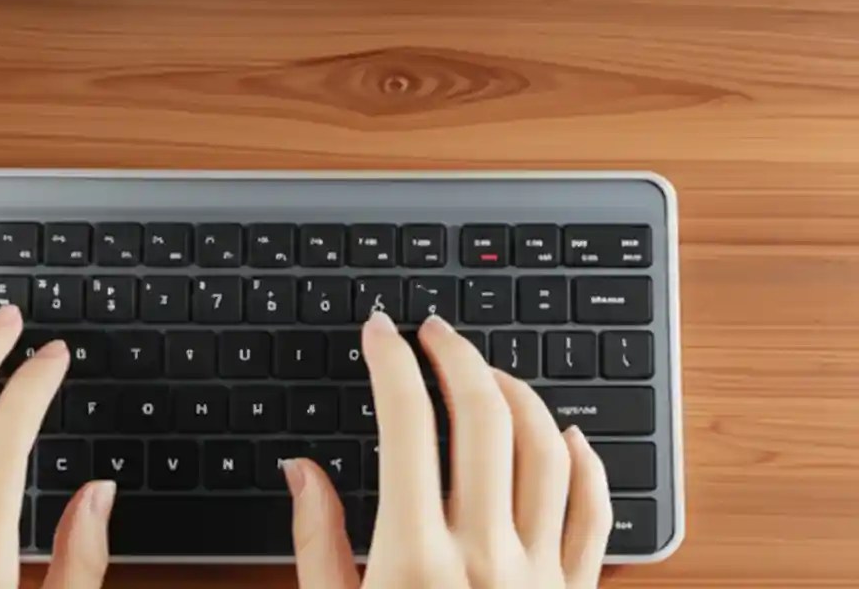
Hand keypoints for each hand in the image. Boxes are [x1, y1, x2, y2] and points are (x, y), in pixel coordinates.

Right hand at [286, 313, 612, 587]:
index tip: (377, 333)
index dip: (391, 362)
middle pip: (484, 416)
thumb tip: (302, 470)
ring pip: (547, 447)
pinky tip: (565, 434)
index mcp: (414, 559)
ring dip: (518, 393)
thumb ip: (315, 541)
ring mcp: (539, 574)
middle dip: (456, 355)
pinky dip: (585, 460)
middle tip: (433, 331)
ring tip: (487, 372)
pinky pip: (594, 510)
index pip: (406, 424)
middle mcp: (485, 556)